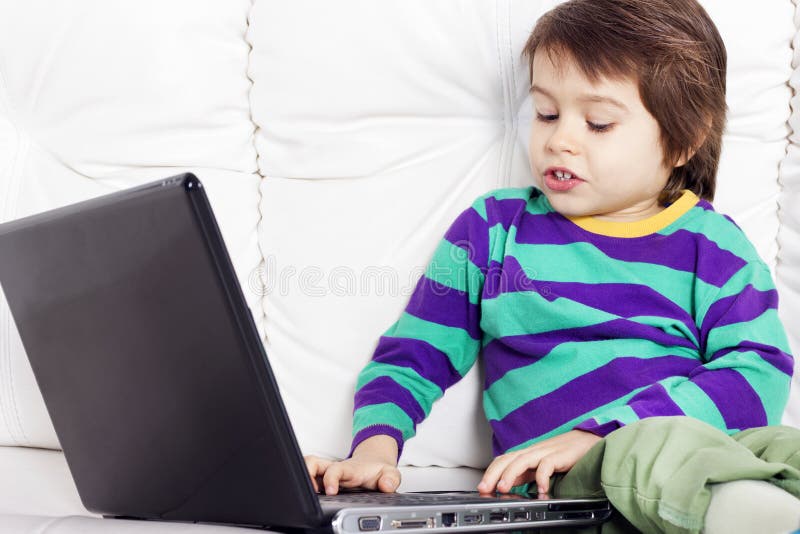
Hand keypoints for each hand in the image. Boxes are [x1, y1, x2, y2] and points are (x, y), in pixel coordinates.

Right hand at [304, 454, 400, 494]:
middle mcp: (336, 469)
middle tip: (310, 492)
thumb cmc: (378, 470)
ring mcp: (328, 473)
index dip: (330, 479)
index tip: (330, 491)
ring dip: (304, 476)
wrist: (374, 463)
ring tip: (308, 495)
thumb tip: (386, 485)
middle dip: (307, 474)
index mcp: (350, 469)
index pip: (335, 469)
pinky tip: (311, 495)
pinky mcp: (324, 479)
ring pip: (308, 467)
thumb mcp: (390, 473)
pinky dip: (306, 483)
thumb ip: (391, 479)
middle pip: (313, 462)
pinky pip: (310, 476)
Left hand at [477, 430, 600, 494]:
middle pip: (507, 459)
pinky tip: (540, 490)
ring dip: (510, 474)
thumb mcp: (539, 465)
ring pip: (522, 460)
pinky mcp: (559, 456)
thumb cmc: (564, 453)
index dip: (490, 472)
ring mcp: (545, 452)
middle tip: (485, 488)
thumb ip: (524, 474)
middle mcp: (532, 451)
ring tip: (503, 488)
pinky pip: (547, 465)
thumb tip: (507, 484)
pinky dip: (541, 478)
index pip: (503, 460)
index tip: (482, 487)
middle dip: (493, 474)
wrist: (587, 442)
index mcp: (526, 454)